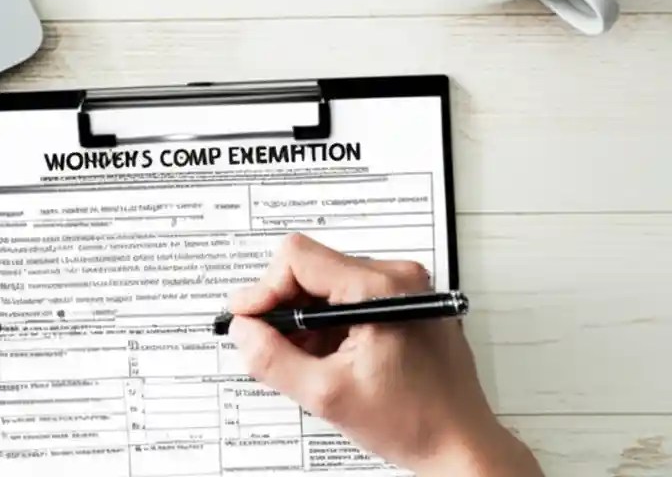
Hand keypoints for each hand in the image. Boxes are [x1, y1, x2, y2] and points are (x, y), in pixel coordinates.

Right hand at [227, 234, 542, 476]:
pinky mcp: (405, 302)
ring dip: (307, 319)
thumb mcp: (327, 395)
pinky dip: (329, 324)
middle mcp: (397, 278)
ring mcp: (405, 289)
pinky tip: (332, 358)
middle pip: (312, 269)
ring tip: (310, 360)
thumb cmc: (416, 422)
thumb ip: (272, 358)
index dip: (264, 288)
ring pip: (327, 284)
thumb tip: (243, 330)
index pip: (298, 258)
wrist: (462, 446)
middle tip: (274, 347)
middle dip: (285, 308)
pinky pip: (349, 297)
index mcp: (381, 289)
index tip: (250, 319)